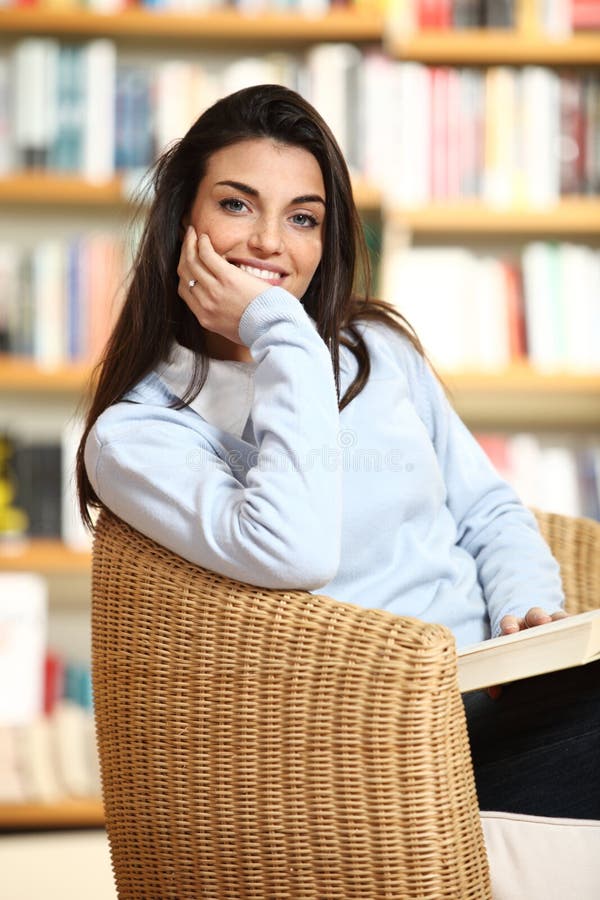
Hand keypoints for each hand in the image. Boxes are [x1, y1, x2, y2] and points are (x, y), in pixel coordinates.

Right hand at [177, 228, 267, 344]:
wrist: (272, 330)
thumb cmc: (260, 329)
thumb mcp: (234, 330)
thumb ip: (223, 317)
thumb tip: (223, 308)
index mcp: (206, 318)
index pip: (184, 290)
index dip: (184, 272)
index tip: (187, 261)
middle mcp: (205, 304)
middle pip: (185, 274)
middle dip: (184, 254)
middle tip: (188, 241)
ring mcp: (214, 291)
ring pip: (192, 262)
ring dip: (190, 245)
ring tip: (193, 233)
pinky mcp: (227, 279)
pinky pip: (207, 256)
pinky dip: (203, 244)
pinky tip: (205, 237)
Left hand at [487, 607, 568, 699]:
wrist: (528, 641)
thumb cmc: (515, 653)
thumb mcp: (505, 662)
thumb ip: (497, 677)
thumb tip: (494, 693)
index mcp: (512, 627)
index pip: (509, 622)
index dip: (509, 626)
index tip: (510, 631)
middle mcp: (531, 622)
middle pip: (533, 614)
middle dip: (538, 617)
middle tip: (543, 621)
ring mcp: (550, 622)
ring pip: (556, 616)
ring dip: (561, 620)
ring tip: (569, 626)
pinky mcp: (564, 626)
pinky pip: (571, 623)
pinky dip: (574, 625)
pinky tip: (582, 632)